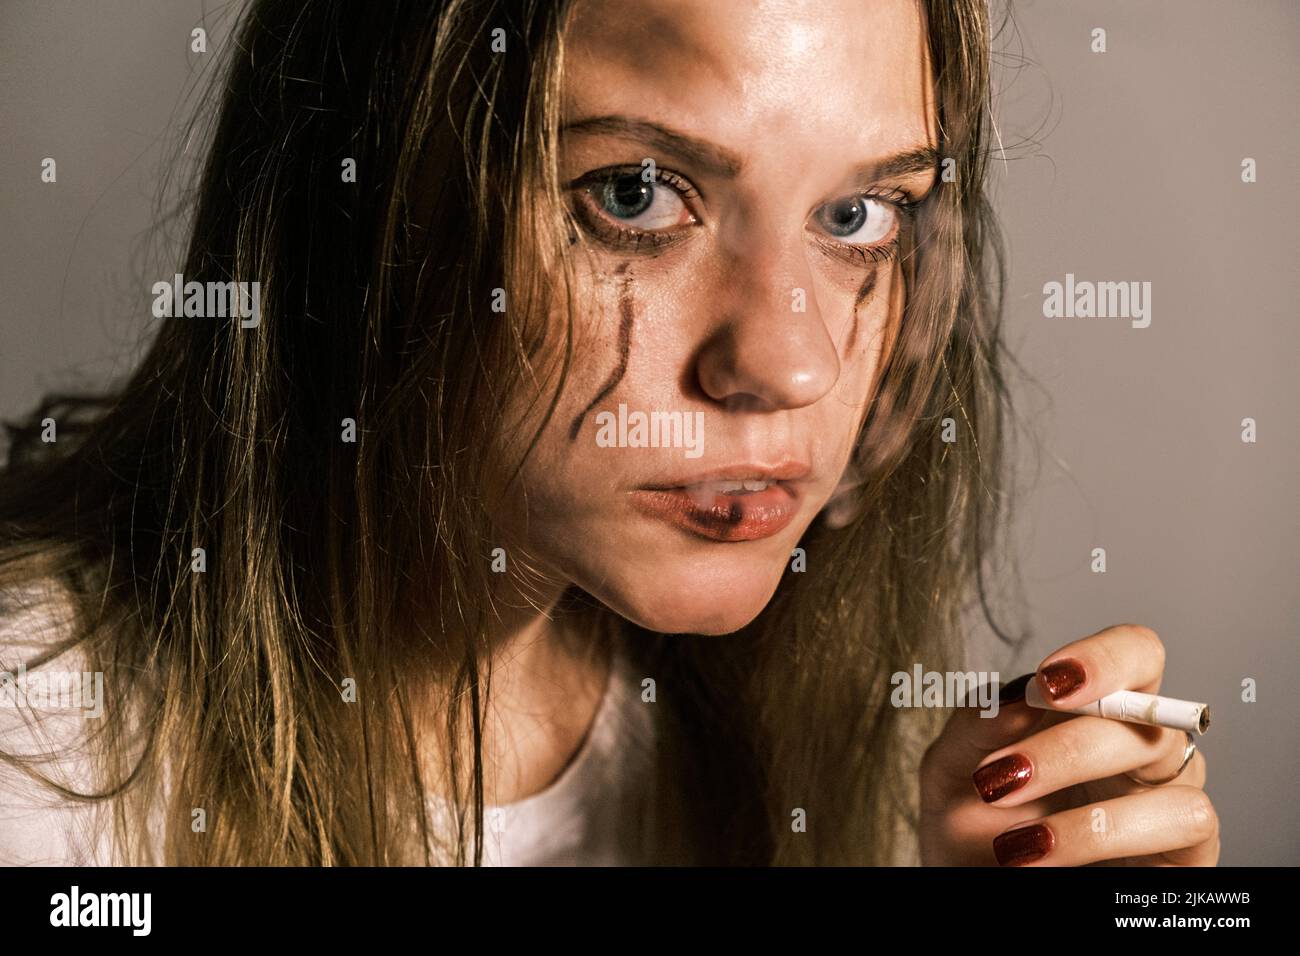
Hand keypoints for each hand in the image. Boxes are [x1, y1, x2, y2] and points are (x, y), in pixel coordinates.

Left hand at [919, 624, 1218, 864]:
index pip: (1133, 652)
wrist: (972, 883)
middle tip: (997, 781)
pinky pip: (1184, 821)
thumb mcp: (952, 766)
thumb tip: (1013, 699)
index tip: (1049, 683)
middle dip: (1064, 748)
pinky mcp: (1188, 847)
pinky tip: (1044, 855)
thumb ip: (975, 726)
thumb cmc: (971, 818)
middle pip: (1142, 712)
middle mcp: (1142, 741)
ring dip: (1085, 806)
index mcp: (1094, 705)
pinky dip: (1104, 838)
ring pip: (1165, 762)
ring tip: (1013, 843)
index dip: (1103, 657)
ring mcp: (1170, 792)